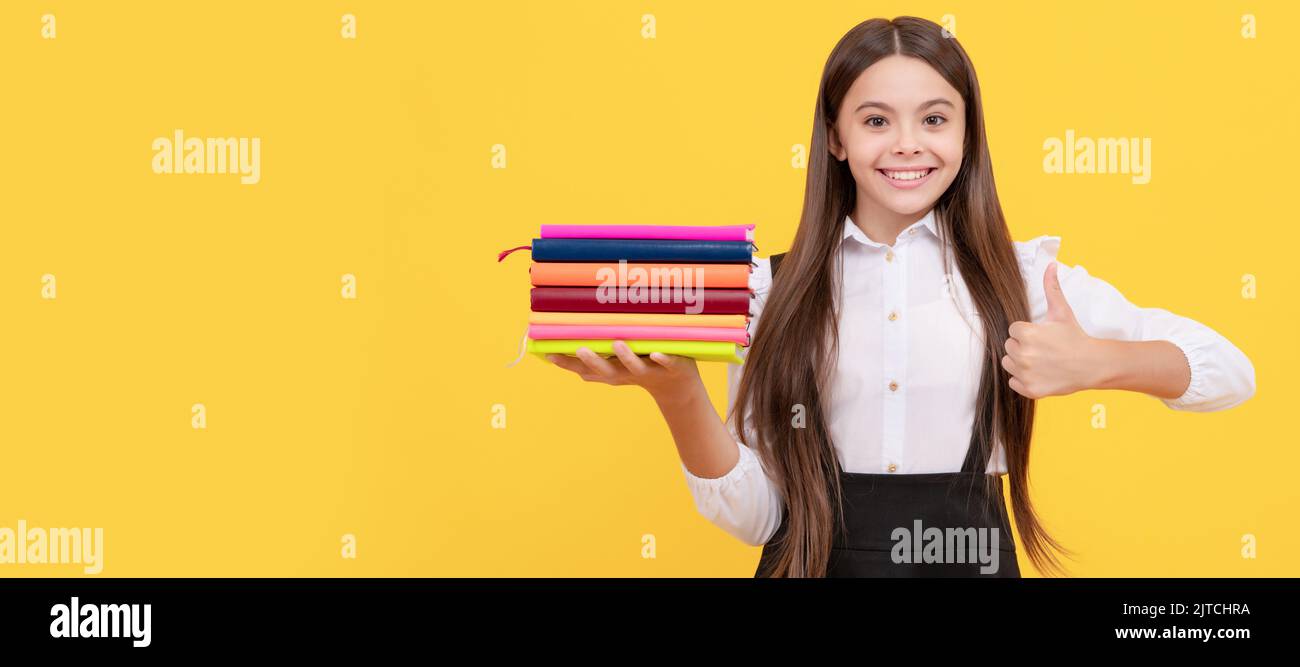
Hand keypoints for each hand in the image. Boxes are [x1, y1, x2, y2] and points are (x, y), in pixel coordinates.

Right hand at [545, 340, 701, 404]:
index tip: (548, 352)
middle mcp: (626, 373)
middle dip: (593, 361)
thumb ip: (596, 350)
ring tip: (616, 344)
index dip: (566, 363)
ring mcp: (648, 371)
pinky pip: (666, 362)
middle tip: (580, 349)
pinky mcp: (671, 367)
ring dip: (625, 357)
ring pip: (634, 366)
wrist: (677, 385)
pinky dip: (661, 359)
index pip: (585, 369)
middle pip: (606, 371)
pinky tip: (655, 353)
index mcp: (611, 371)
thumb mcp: (616, 362)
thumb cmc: (640, 366)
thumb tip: (566, 333)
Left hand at [1002, 262, 1100, 398]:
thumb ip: (1052, 287)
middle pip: (1009, 347)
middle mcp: (1023, 354)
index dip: (1027, 332)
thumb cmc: (1075, 337)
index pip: (1013, 330)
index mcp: (1027, 334)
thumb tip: (1050, 264)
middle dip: (1023, 346)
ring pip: (1009, 363)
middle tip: (1043, 348)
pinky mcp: (1030, 389)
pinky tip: (1040, 373)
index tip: (1042, 335)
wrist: (1092, 365)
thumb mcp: (1062, 311)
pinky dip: (1023, 379)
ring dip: (1020, 362)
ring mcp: (1026, 374)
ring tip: (1041, 360)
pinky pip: (1014, 382)